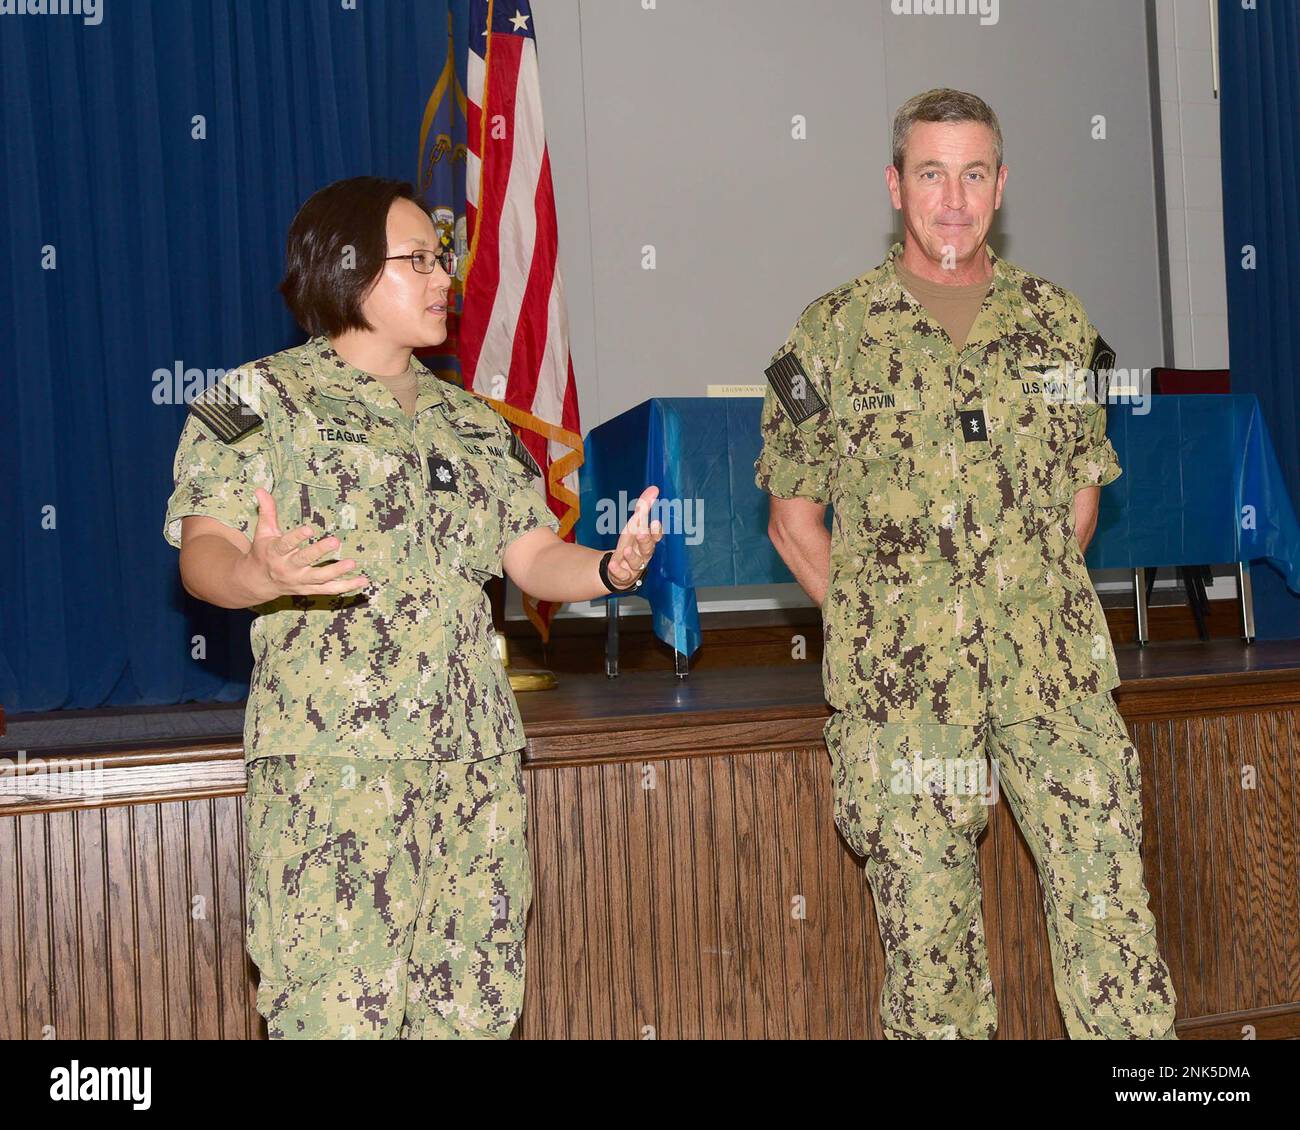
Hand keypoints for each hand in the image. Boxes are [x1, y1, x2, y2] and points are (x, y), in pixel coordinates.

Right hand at [233, 488, 370, 601]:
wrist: (258, 582)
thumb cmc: (264, 552)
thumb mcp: (263, 532)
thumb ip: (267, 511)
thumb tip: (260, 489)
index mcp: (275, 552)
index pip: (286, 544)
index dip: (297, 537)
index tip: (309, 529)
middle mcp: (288, 568)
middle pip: (304, 560)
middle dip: (319, 552)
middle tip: (335, 542)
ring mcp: (300, 581)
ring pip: (319, 577)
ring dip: (336, 571)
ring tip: (352, 563)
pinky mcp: (310, 589)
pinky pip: (329, 590)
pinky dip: (346, 586)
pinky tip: (362, 581)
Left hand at [607, 485, 663, 586]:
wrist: (620, 569)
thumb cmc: (632, 544)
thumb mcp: (635, 525)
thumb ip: (644, 507)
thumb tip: (654, 488)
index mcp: (648, 541)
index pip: (656, 536)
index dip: (656, 531)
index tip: (655, 522)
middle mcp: (643, 554)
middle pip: (648, 549)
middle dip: (645, 540)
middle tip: (642, 532)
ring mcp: (634, 567)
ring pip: (636, 563)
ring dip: (632, 556)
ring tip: (626, 549)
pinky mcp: (623, 576)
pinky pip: (622, 574)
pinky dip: (618, 570)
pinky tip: (612, 564)